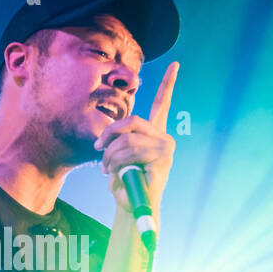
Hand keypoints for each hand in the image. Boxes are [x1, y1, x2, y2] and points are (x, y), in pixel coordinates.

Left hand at [93, 61, 178, 215]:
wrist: (134, 208)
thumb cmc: (125, 183)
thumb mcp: (118, 157)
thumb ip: (118, 142)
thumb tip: (107, 144)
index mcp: (155, 133)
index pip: (162, 103)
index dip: (169, 83)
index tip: (176, 64)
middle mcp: (164, 137)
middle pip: (131, 120)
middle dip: (109, 134)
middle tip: (97, 150)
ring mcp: (166, 147)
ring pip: (127, 140)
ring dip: (110, 156)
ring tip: (107, 170)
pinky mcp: (162, 158)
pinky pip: (130, 151)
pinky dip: (117, 162)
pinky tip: (118, 174)